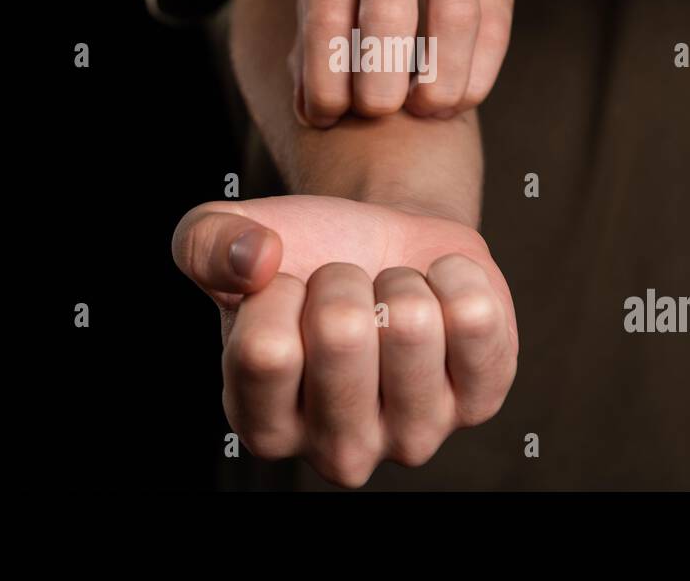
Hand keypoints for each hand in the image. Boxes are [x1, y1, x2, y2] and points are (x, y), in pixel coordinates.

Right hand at [171, 194, 518, 486]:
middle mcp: (338, 453)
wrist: (384, 240)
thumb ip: (207, 244)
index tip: (288, 288)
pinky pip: (475, 316)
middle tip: (347, 290)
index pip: (266, 352)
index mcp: (262, 428)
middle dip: (343, 279)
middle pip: (343, 334)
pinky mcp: (482, 400)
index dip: (278, 289)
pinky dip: (454, 275)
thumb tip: (256, 259)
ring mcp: (415, 436)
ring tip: (389, 293)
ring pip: (412, 323)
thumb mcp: (224, 236)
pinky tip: (436, 292)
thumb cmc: (302, 252)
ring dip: (399, 280)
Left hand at [291, 0, 552, 125]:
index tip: (326, 118)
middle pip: (387, 14)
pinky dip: (478, 69)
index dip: (324, 77)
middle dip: (381, 81)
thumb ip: (318, 30)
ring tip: (428, 111)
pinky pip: (493, 20)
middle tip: (377, 116)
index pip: (325, 13)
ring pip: (453, 15)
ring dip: (440, 79)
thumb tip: (308, 111)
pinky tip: (461, 96)